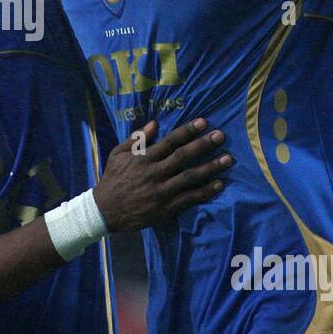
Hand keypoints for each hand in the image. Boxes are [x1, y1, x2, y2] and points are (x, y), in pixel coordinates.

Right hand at [92, 118, 230, 233]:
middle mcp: (154, 173)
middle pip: (183, 156)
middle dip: (203, 145)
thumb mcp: (117, 154)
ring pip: (190, 177)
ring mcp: (161, 191)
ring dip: (210, 167)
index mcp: (143, 158)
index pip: (170, 141)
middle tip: (221, 136)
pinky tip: (219, 184)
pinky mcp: (165, 208)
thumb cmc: (112, 179)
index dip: (187, 131)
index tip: (204, 122)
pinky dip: (205, 191)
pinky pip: (189, 198)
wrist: (105, 211)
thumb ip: (136, 139)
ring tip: (228, 159)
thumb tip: (154, 124)